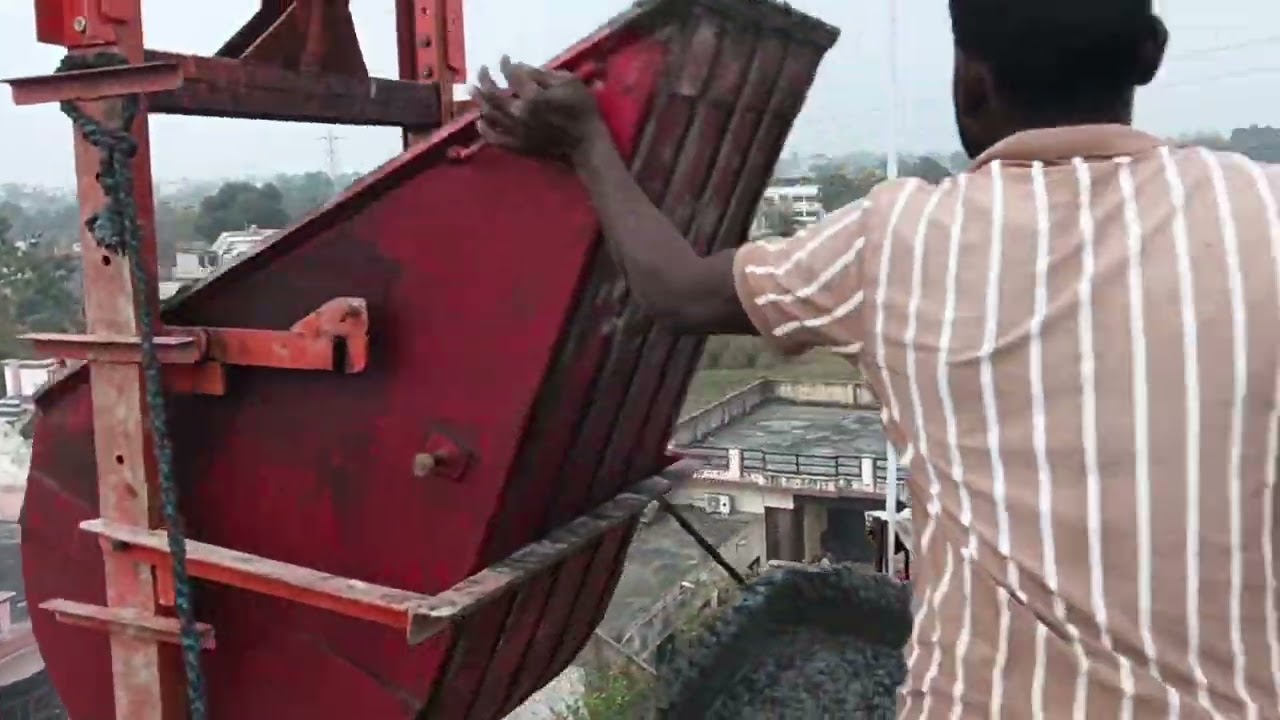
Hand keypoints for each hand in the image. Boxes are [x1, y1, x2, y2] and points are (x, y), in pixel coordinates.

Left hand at [470, 56, 608, 162]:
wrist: (586, 145)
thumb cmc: (582, 111)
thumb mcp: (569, 83)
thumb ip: (543, 74)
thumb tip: (521, 69)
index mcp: (532, 96)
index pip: (511, 75)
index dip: (505, 65)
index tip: (504, 59)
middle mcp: (518, 114)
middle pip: (493, 94)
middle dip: (485, 78)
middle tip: (482, 70)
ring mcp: (515, 132)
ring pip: (489, 114)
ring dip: (479, 100)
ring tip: (475, 90)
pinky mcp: (517, 147)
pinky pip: (494, 139)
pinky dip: (484, 130)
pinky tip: (480, 122)